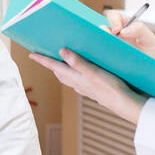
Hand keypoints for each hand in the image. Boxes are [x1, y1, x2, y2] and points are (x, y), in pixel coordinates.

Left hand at [29, 47, 148, 124]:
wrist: (123, 103)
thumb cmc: (109, 87)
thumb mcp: (92, 71)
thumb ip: (76, 62)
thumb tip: (61, 51)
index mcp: (74, 77)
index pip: (54, 66)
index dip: (42, 60)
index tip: (31, 54)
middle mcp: (76, 83)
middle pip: (58, 72)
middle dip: (51, 64)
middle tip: (45, 55)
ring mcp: (84, 88)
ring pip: (68, 77)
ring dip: (62, 69)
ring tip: (60, 61)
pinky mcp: (93, 90)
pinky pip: (78, 81)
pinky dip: (74, 74)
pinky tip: (81, 72)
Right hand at [102, 9, 154, 76]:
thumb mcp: (151, 40)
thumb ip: (140, 30)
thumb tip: (122, 31)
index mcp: (127, 27)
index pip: (115, 16)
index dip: (113, 20)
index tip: (117, 30)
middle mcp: (117, 37)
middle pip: (103, 29)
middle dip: (103, 32)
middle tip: (111, 40)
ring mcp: (113, 49)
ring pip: (101, 44)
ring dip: (102, 45)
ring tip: (110, 52)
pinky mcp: (111, 62)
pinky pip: (102, 57)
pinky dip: (102, 57)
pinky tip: (109, 61)